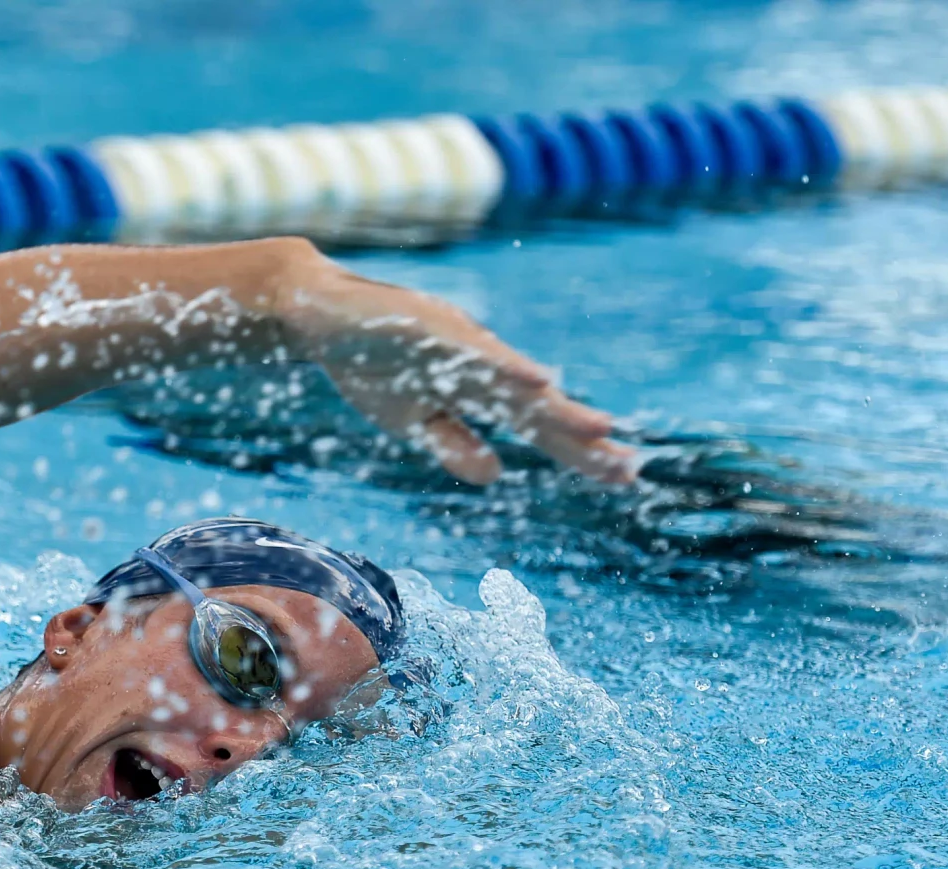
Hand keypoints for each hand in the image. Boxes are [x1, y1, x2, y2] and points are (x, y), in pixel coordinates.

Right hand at [277, 251, 639, 484]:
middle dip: (584, 439)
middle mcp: (483, 364)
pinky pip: (472, 351)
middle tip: (630, 470)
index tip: (622, 476)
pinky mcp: (430, 326)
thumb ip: (453, 443)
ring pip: (517, 381)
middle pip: (540, 408)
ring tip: (602, 429)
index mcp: (479, 390)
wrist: (317, 313)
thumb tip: (497, 475)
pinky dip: (506, 367)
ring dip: (558, 406)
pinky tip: (538, 381)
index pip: (539, 427)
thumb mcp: (411, 420)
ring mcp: (460, 343)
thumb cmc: (368, 363)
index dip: (579, 451)